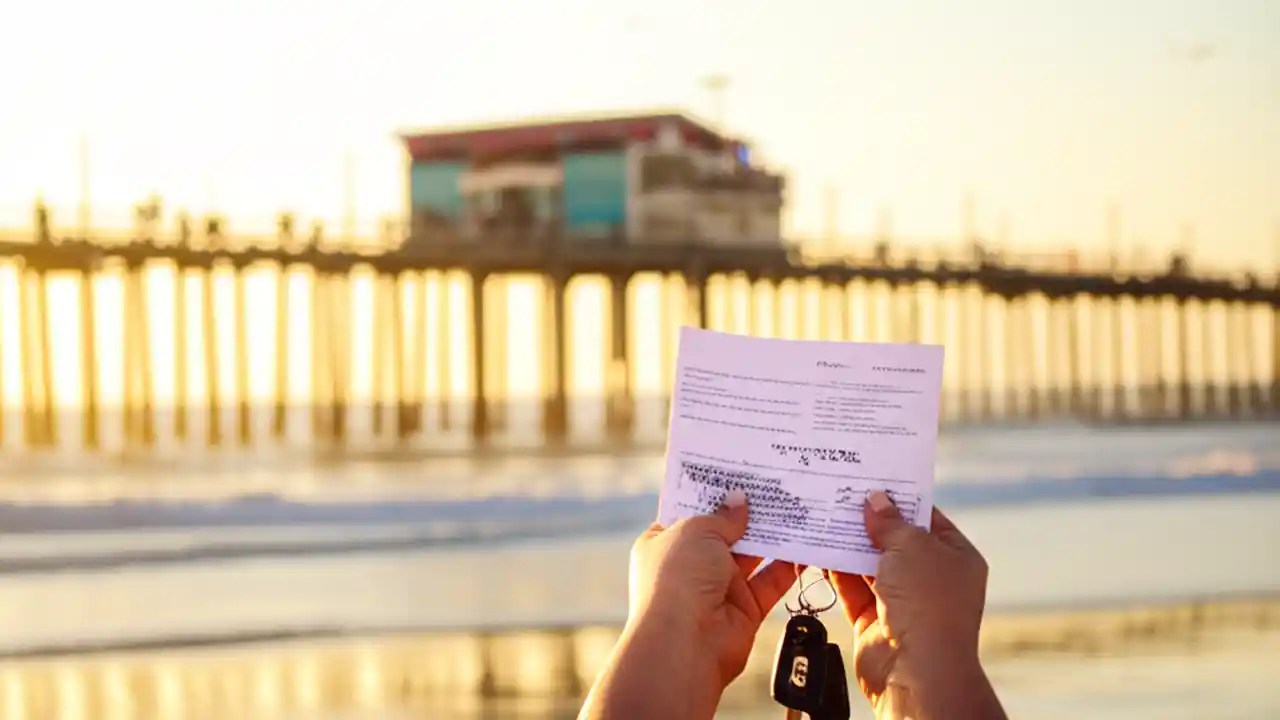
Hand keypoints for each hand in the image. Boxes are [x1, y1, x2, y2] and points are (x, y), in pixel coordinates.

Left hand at [579, 490, 794, 719]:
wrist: (685, 644)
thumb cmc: (677, 581)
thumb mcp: (696, 532)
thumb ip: (723, 516)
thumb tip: (740, 500)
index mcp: (665, 541)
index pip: (690, 510)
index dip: (713, 491)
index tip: (739, 470)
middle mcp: (692, 563)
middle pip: (726, 531)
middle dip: (749, 510)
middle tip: (778, 481)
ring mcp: (719, 586)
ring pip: (753, 554)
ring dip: (774, 534)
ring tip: (800, 503)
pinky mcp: (746, 607)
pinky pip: (772, 581)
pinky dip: (790, 565)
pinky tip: (809, 541)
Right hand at [832, 491, 1004, 718]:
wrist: (915, 672)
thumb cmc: (927, 605)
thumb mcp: (912, 547)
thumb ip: (890, 522)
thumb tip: (874, 500)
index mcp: (955, 557)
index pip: (927, 518)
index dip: (900, 498)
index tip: (872, 478)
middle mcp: (931, 579)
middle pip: (896, 540)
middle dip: (869, 520)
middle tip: (840, 491)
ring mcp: (902, 601)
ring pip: (870, 563)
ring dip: (848, 543)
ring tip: (822, 512)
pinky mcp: (874, 619)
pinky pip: (852, 587)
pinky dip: (836, 570)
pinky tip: (816, 547)